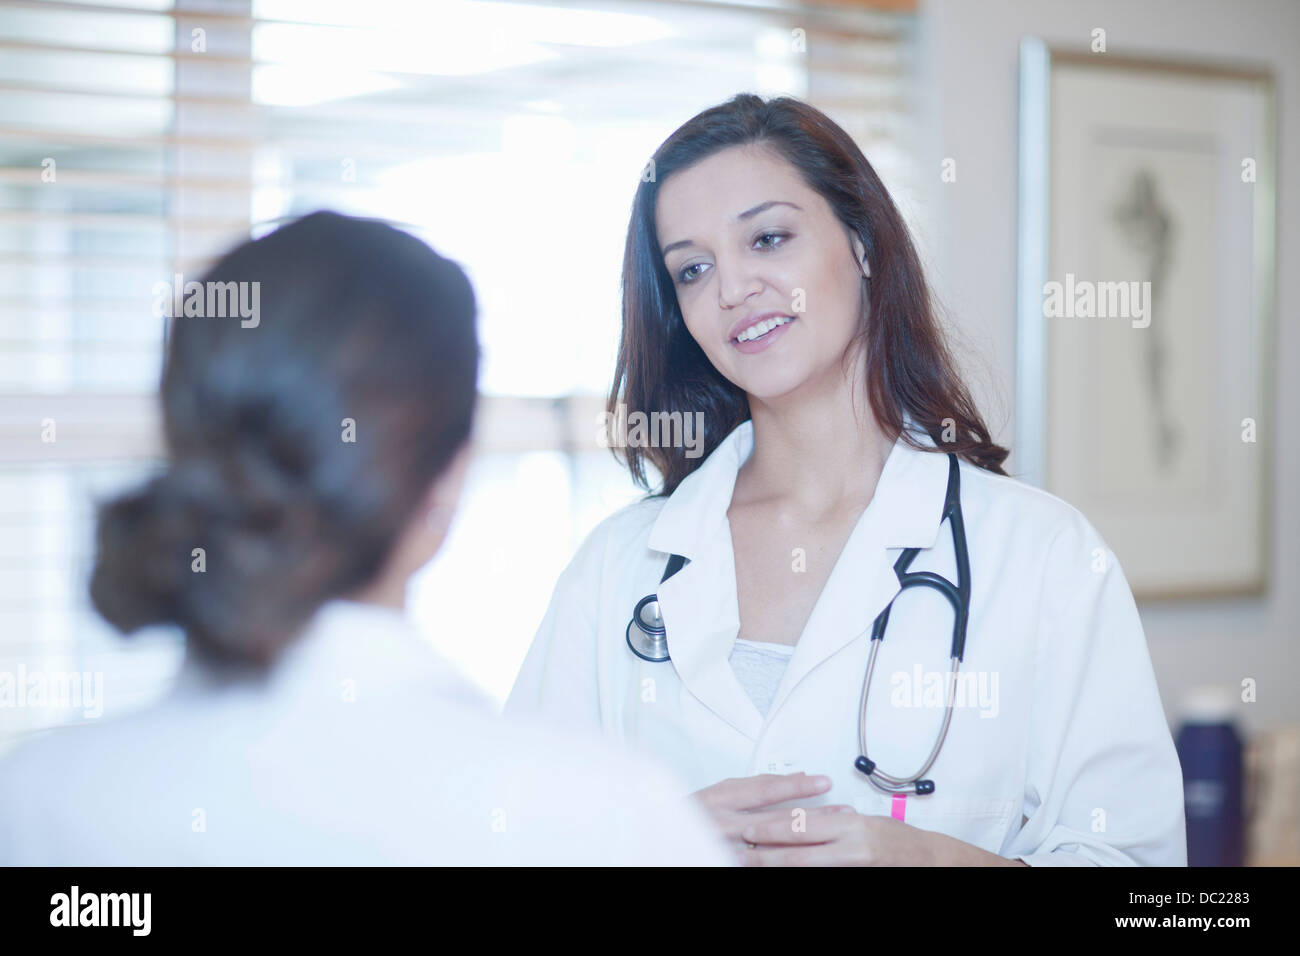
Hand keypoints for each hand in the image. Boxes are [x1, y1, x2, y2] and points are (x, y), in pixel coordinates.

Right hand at [692, 773, 852, 848]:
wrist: (664, 842)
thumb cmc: (690, 814)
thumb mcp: (718, 792)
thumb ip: (752, 787)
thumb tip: (793, 778)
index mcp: (720, 799)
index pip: (765, 790)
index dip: (797, 786)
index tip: (823, 781)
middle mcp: (724, 824)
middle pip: (778, 820)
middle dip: (814, 815)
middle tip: (843, 810)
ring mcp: (727, 848)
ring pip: (775, 845)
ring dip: (807, 839)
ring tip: (835, 833)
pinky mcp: (729, 862)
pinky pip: (763, 862)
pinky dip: (787, 859)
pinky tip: (809, 857)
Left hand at [737, 810, 1026, 865]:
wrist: (929, 860)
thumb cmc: (897, 839)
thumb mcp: (863, 821)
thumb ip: (832, 821)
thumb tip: (799, 820)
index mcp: (849, 825)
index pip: (802, 823)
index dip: (771, 826)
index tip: (747, 826)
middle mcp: (850, 846)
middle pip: (797, 848)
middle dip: (765, 850)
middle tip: (737, 849)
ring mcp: (853, 866)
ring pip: (806, 867)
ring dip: (778, 865)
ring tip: (752, 864)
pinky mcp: (856, 878)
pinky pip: (822, 878)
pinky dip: (801, 876)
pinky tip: (784, 873)